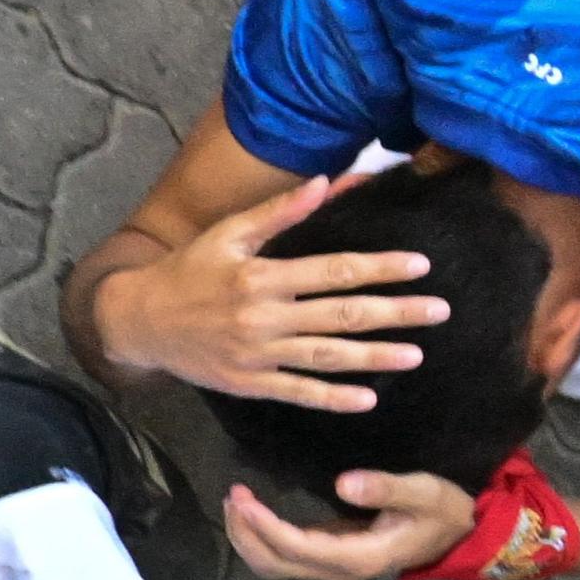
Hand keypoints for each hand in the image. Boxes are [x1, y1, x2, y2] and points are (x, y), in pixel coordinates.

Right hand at [88, 172, 449, 409]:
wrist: (140, 320)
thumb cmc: (187, 270)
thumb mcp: (226, 234)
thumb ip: (278, 212)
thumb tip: (325, 182)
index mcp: (260, 275)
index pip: (333, 270)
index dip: (379, 268)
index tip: (420, 265)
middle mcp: (263, 316)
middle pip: (341, 315)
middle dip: (395, 312)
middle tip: (439, 311)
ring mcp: (257, 354)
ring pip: (328, 357)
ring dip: (375, 355)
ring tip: (416, 353)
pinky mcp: (250, 384)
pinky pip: (299, 392)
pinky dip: (333, 397)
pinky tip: (368, 398)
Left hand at [225, 472, 476, 579]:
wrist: (460, 534)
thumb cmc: (442, 510)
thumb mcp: (424, 492)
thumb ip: (385, 488)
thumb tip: (343, 484)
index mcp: (361, 556)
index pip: (297, 548)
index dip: (264, 527)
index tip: (243, 499)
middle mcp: (341, 569)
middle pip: (276, 564)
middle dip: (247, 534)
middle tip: (234, 495)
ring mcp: (334, 565)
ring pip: (276, 565)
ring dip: (249, 537)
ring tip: (236, 501)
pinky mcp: (329, 555)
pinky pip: (284, 556)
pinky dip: (260, 536)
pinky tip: (252, 510)